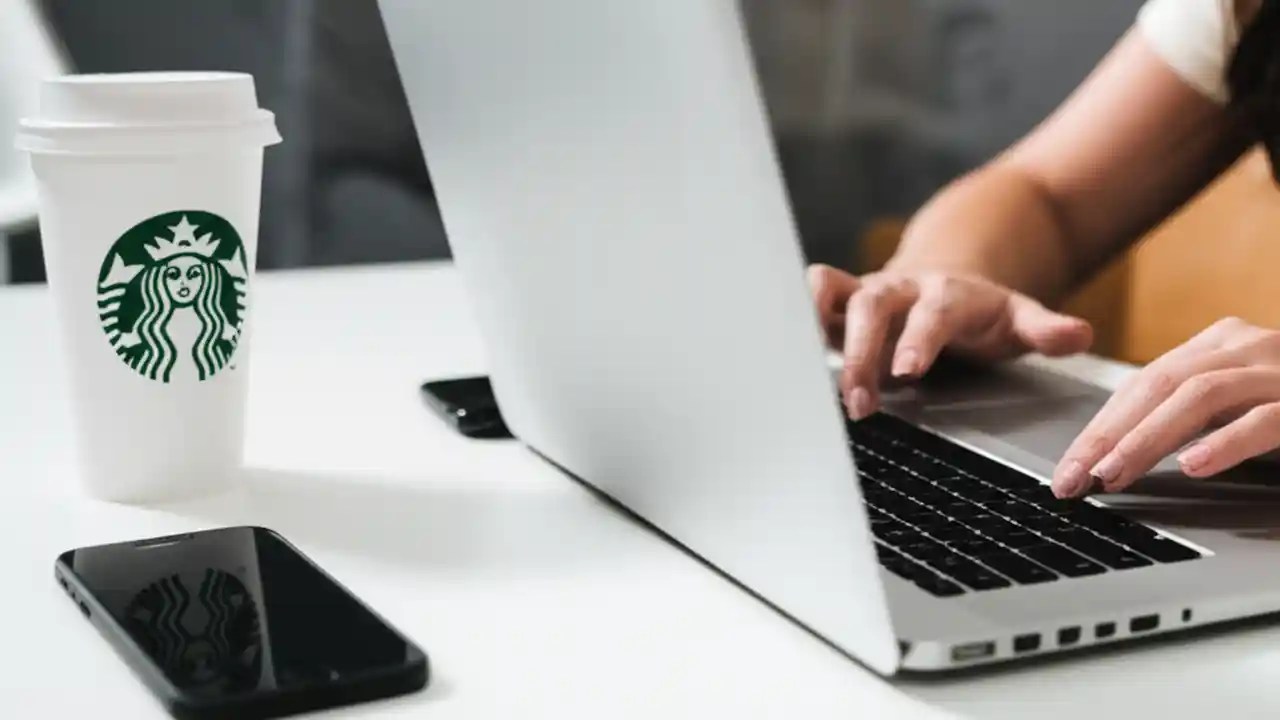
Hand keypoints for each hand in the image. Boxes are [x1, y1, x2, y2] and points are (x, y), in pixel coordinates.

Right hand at [807, 264, 1093, 418]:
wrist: (946, 279)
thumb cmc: (981, 314)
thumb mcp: (1017, 321)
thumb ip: (1043, 329)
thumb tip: (1077, 334)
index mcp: (948, 294)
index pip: (934, 312)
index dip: (918, 338)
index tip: (907, 371)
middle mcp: (902, 288)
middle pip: (874, 306)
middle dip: (862, 353)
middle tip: (859, 404)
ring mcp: (867, 292)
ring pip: (835, 298)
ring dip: (821, 334)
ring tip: (810, 382)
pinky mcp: (839, 303)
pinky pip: (812, 295)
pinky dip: (795, 310)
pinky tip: (781, 348)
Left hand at [1052, 317, 1279, 497]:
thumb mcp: (1237, 405)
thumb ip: (1188, 419)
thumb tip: (1115, 458)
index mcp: (1219, 345)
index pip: (1143, 384)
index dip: (1102, 427)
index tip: (1070, 467)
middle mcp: (1245, 347)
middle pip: (1159, 385)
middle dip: (1108, 434)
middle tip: (1075, 477)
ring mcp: (1278, 370)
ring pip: (1199, 396)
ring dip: (1147, 438)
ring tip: (1113, 473)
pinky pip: (1263, 419)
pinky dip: (1224, 442)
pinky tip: (1192, 465)